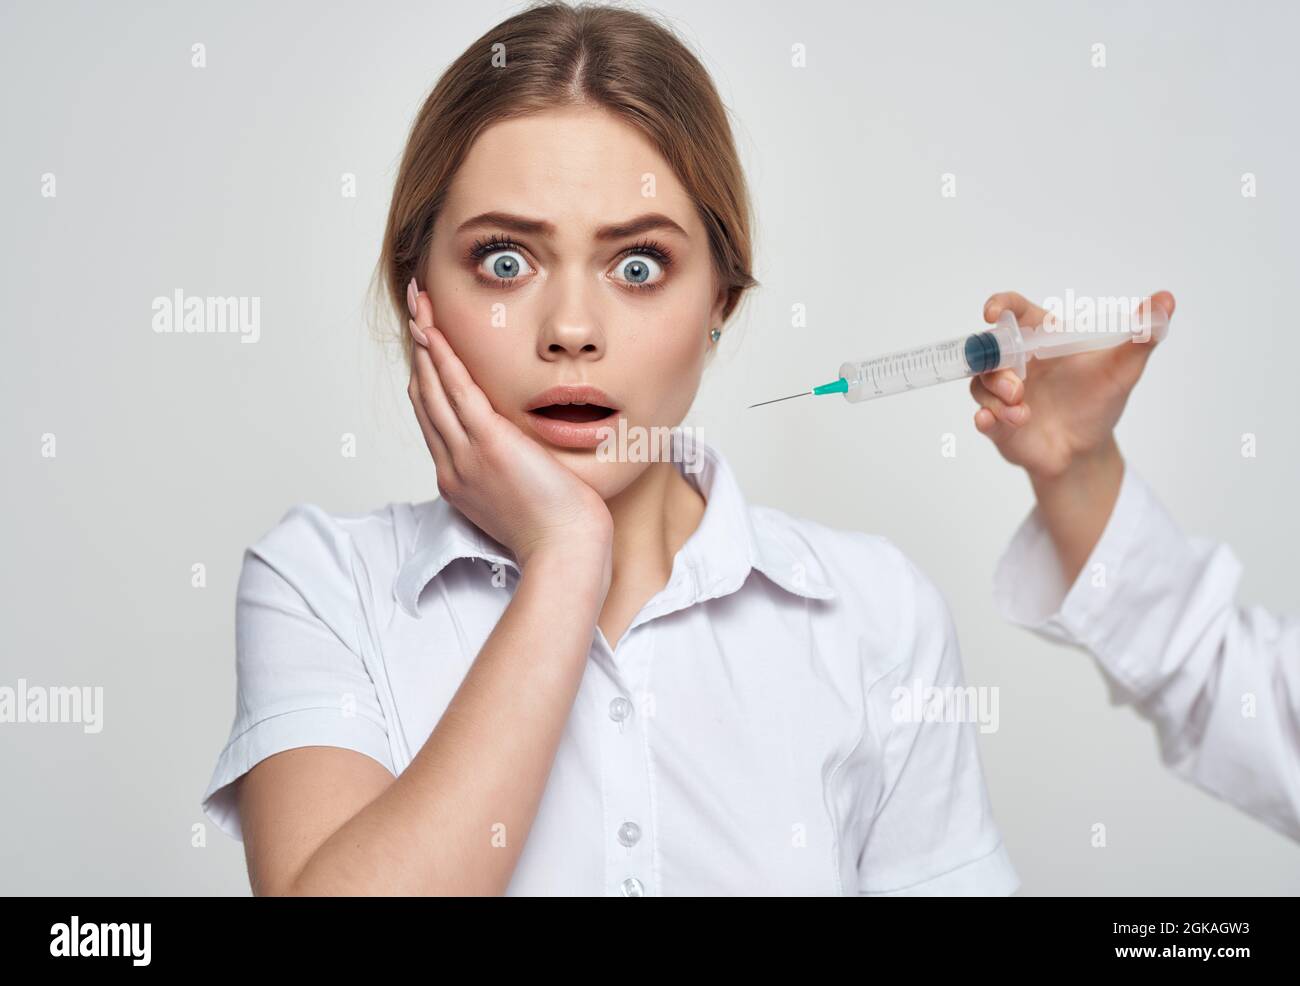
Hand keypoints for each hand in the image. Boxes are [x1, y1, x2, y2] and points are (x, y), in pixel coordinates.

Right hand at [404, 279, 613, 586]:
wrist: (565, 553)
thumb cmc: (558, 533)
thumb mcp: (524, 497)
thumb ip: (513, 470)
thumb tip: (522, 452)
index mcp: (459, 479)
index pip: (433, 418)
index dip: (426, 377)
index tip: (426, 346)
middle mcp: (452, 465)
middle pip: (425, 396)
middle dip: (419, 349)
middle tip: (415, 310)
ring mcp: (465, 455)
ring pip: (433, 387)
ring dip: (424, 340)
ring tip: (418, 303)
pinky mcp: (488, 444)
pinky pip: (457, 391)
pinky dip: (443, 357)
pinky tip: (434, 330)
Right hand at [969, 290, 1175, 481]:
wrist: (1085, 450)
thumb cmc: (1099, 400)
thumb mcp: (1123, 368)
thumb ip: (1142, 335)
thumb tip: (1166, 299)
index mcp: (1041, 340)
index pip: (1014, 312)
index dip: (1000, 307)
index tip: (993, 314)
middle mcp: (1016, 362)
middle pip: (988, 348)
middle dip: (993, 362)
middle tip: (1018, 386)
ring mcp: (1002, 392)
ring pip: (981, 383)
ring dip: (996, 396)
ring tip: (1021, 412)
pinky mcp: (996, 421)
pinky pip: (980, 414)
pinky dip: (985, 417)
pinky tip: (994, 421)